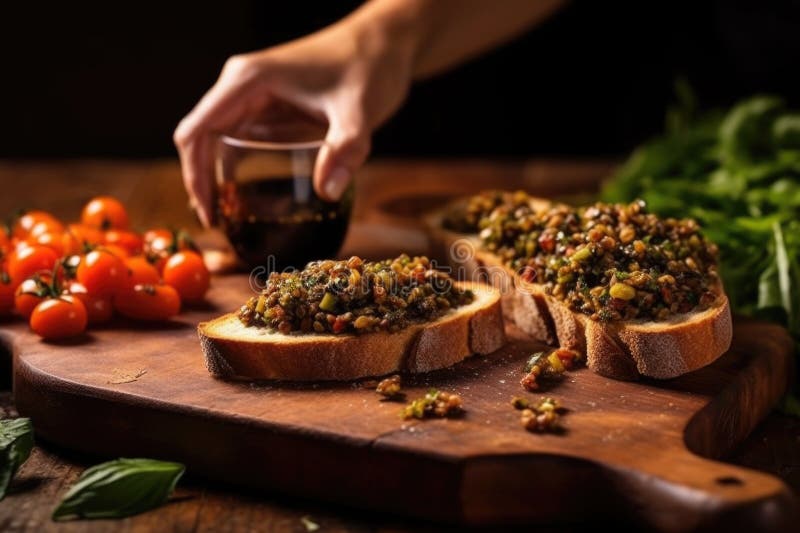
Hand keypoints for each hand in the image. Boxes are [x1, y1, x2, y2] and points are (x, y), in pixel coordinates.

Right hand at [174, 20, 413, 226]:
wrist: (384, 45)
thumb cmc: (369, 67)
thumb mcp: (359, 112)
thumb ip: (345, 150)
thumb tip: (326, 194)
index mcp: (247, 81)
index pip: (197, 131)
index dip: (194, 176)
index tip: (208, 214)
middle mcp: (241, 86)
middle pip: (199, 139)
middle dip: (201, 183)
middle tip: (217, 226)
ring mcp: (253, 96)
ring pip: (216, 141)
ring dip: (215, 178)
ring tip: (227, 219)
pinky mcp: (269, 107)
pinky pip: (240, 140)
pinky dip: (236, 169)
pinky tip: (246, 198)